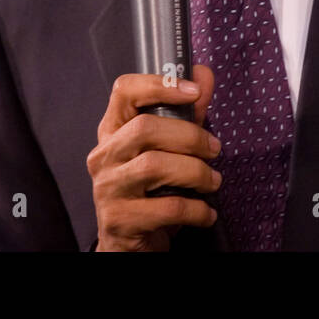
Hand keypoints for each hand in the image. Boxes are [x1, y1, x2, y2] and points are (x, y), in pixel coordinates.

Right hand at [87, 64, 219, 250]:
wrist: (127, 243)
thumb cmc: (148, 191)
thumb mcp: (168, 149)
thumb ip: (186, 113)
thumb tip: (204, 75)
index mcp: (113, 131)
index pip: (124, 91)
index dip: (159, 85)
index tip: (193, 91)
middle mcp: (104, 156)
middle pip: (144, 128)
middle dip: (189, 136)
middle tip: (214, 148)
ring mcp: (108, 188)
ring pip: (154, 166)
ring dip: (196, 172)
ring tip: (213, 181)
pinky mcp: (119, 220)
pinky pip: (166, 208)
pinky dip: (196, 209)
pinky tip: (206, 212)